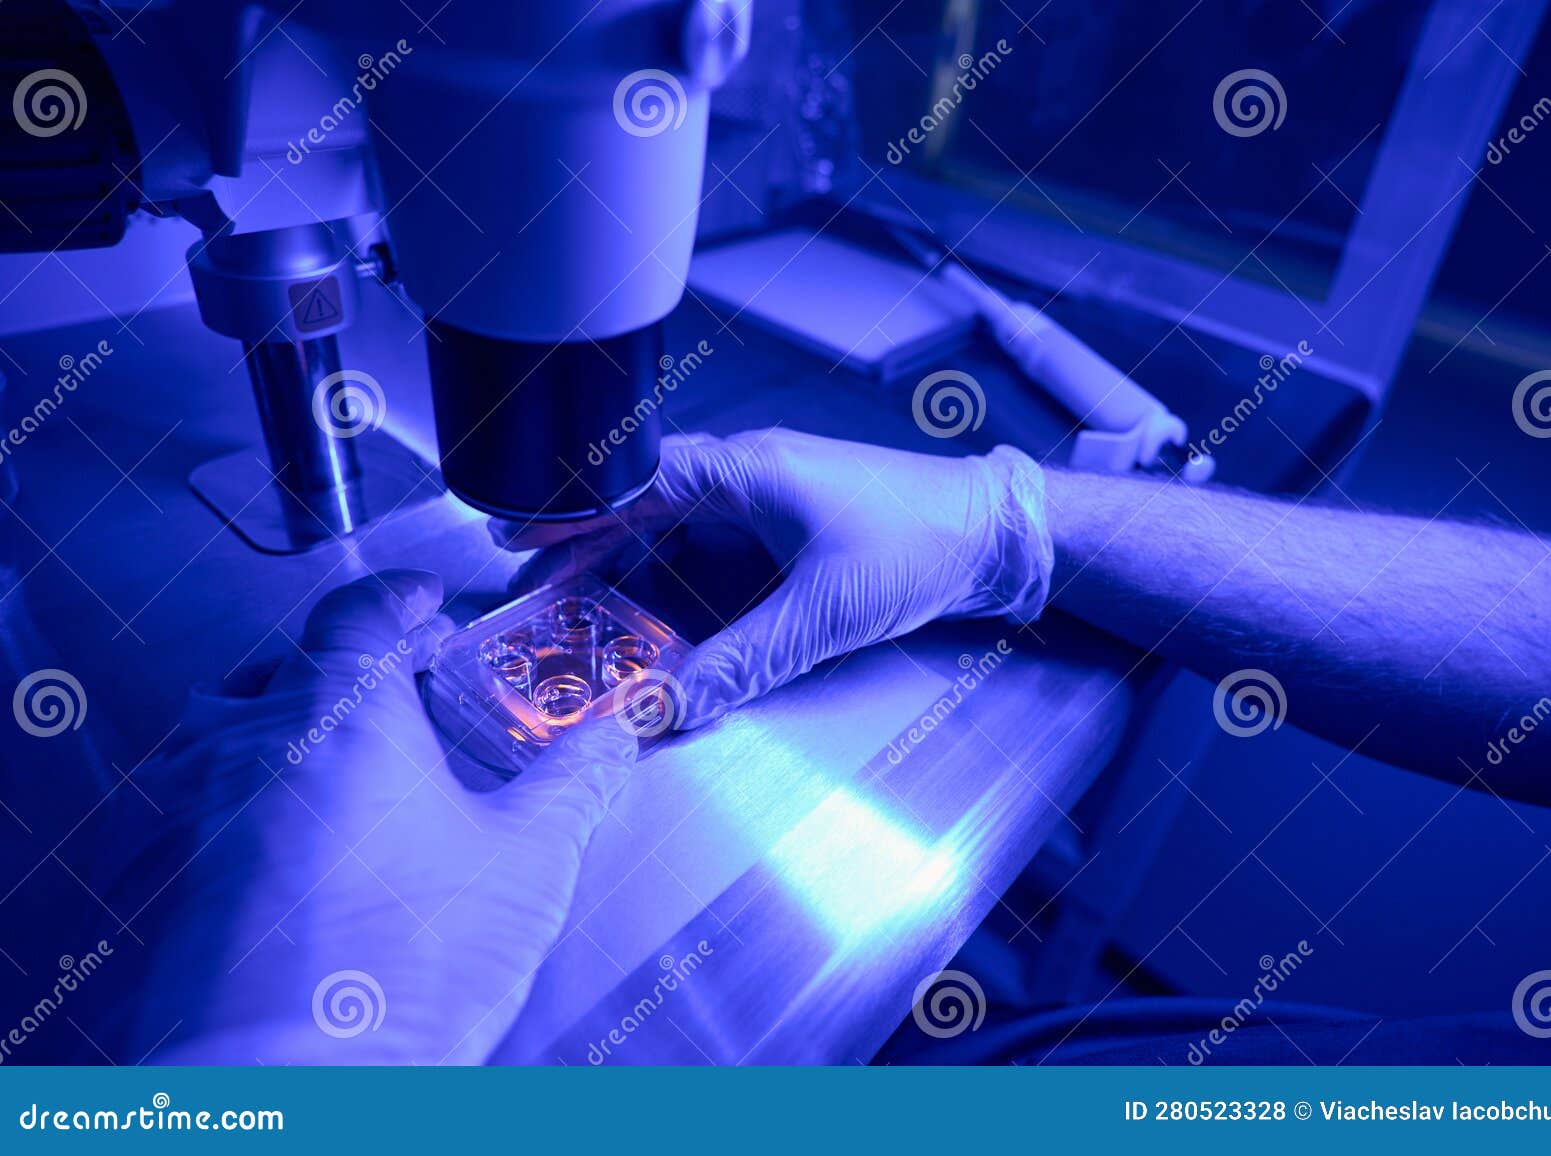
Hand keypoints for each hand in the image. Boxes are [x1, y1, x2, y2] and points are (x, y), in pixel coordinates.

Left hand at [116, 570, 635, 1064]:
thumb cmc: (396, 973)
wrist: (290, 1088)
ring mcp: (195, 809)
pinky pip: (201, 797)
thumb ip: (576, 780)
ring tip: (341, 748)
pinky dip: (247, 788)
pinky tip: (297, 836)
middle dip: (348, 658)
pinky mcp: (167, 877)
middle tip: (401, 679)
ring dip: (283, 715)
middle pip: (288, 660)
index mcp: (340, 710)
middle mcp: (251, 742)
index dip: (399, 597)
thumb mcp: (528, 860)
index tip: (422, 600)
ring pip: (227, 724)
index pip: (359, 610)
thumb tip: (616, 736)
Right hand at [495, 429, 1052, 727]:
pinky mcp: (793, 545)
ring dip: (635, 582)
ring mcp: (771, 513)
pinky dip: (686, 602)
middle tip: (536, 596)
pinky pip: (719, 570)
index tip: (516, 536)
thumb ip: (741, 662)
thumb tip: (668, 705)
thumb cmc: (922, 540)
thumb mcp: (823, 611)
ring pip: (678, 545)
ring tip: (586, 625)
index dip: (569, 510)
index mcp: (746, 470)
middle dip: (588, 554)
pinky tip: (666, 637)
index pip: (632, 479)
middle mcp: (750, 483)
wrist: (1000, 539)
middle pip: (643, 514)